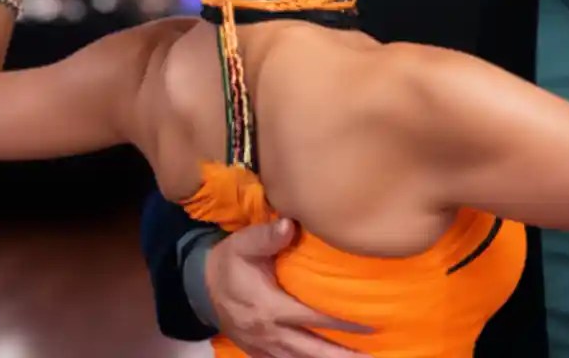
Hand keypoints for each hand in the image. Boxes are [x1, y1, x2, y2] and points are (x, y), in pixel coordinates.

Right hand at [206, 220, 372, 357]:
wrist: (199, 286)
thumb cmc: (229, 262)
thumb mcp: (244, 244)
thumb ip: (268, 236)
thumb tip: (290, 224)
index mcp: (269, 307)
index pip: (312, 319)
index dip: (342, 324)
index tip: (369, 327)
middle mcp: (268, 332)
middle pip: (311, 350)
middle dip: (341, 357)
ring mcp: (262, 346)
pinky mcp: (257, 351)